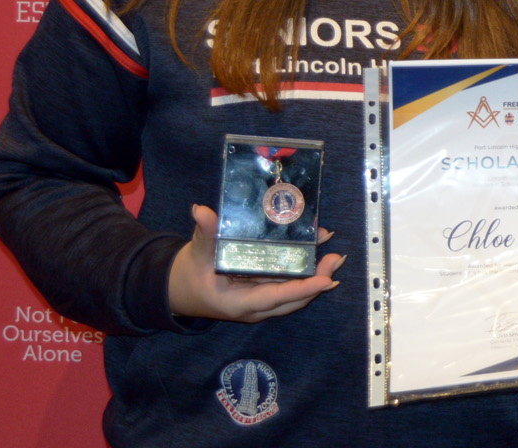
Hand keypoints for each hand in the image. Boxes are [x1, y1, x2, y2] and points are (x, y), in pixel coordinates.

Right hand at [167, 204, 344, 322]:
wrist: (181, 290)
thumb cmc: (191, 273)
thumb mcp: (196, 252)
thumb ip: (204, 232)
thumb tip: (201, 210)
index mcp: (239, 302)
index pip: (276, 297)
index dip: (301, 289)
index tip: (325, 280)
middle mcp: (255, 308)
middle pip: (293, 299)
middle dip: (317, 281)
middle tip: (336, 258)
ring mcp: (262, 302)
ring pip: (294, 295)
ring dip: (316, 277)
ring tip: (334, 256)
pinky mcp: (265, 293)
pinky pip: (289, 287)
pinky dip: (305, 274)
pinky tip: (319, 255)